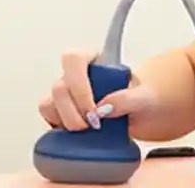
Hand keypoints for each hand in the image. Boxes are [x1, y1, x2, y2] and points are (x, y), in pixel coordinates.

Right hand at [38, 49, 157, 131]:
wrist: (143, 114)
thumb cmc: (143, 99)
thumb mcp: (145, 98)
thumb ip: (128, 99)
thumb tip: (104, 107)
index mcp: (95, 60)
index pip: (73, 59)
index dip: (79, 85)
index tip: (95, 109)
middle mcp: (76, 75)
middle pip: (59, 85)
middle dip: (74, 111)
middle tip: (94, 124)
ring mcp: (66, 94)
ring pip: (49, 103)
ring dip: (66, 121)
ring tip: (87, 131)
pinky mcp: (62, 113)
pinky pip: (49, 117)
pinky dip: (60, 128)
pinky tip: (79, 134)